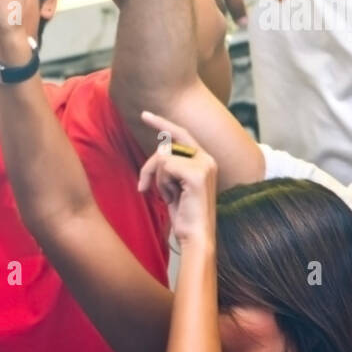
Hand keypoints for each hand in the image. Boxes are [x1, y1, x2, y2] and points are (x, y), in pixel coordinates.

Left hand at [136, 111, 216, 245]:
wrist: (196, 237)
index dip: (162, 124)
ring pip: (163, 157)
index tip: (144, 115)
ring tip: (170, 196)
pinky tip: (173, 198)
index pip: (181, 134)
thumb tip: (158, 153)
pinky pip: (166, 166)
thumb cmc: (184, 215)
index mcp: (204, 160)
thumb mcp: (174, 186)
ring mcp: (204, 165)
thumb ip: (170, 167)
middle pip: (166, 146)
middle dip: (150, 166)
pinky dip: (162, 184)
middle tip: (144, 187)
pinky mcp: (197, 174)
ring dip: (158, 179)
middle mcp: (208, 159)